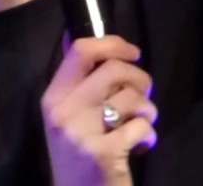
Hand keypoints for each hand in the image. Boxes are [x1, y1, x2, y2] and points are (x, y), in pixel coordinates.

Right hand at [41, 35, 157, 185]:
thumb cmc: (78, 158)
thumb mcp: (69, 118)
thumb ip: (82, 86)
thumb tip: (102, 45)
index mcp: (53, 97)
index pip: (81, 50)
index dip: (113, 44)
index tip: (133, 53)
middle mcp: (63, 111)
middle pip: (112, 69)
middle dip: (139, 77)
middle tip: (144, 94)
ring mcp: (81, 132)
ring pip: (132, 98)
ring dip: (147, 110)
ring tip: (140, 125)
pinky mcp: (103, 153)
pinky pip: (141, 126)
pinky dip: (149, 135)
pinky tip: (141, 146)